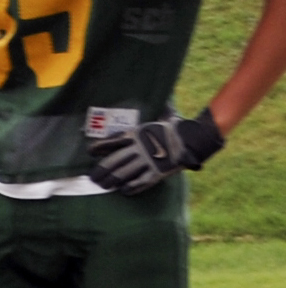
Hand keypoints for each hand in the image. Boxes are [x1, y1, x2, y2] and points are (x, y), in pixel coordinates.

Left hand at [87, 107, 223, 194]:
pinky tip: (123, 190)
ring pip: (122, 174)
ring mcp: (147, 162)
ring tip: (104, 185)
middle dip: (100, 170)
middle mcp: (139, 148)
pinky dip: (130, 188)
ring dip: (111, 181)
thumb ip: (159, 109)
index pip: (113, 140)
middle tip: (93, 177)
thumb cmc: (178, 127)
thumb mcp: (166, 115)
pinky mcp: (157, 173)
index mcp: (138, 133)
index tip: (90, 151)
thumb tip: (164, 97)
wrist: (196, 140)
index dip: (100, 147)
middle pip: (113, 161)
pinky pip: (139, 183)